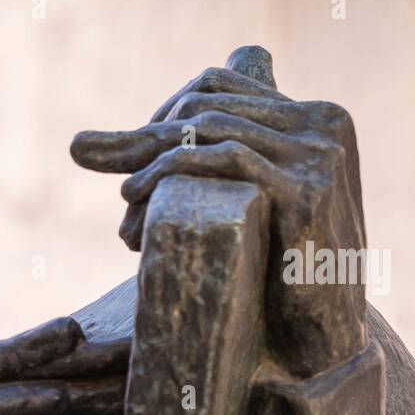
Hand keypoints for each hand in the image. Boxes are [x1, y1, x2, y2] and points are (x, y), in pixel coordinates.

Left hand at [70, 46, 367, 376]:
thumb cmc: (277, 271)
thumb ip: (208, 161)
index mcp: (315, 116)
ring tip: (120, 194)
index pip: (218, 83)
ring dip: (149, 157)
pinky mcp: (307, 193)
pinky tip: (138, 195)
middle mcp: (324, 124)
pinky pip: (227, 160)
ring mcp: (320, 156)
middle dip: (142, 136)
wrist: (324, 331)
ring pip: (209, 129)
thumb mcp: (246, 201)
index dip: (162, 108)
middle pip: (206, 106)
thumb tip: (103, 139)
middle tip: (89, 156)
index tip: (126, 148)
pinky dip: (173, 170)